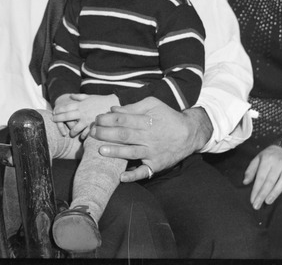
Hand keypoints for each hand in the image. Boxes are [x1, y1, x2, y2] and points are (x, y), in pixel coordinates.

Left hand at [52, 93, 116, 136]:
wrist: (113, 104)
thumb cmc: (101, 100)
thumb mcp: (89, 96)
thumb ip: (79, 97)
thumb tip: (70, 96)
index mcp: (81, 105)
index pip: (66, 107)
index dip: (59, 110)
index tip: (53, 112)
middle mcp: (82, 112)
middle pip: (67, 116)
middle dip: (59, 119)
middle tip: (53, 121)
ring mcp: (87, 120)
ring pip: (75, 127)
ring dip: (71, 131)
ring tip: (70, 134)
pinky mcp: (93, 126)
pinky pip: (85, 133)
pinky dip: (83, 136)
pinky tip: (81, 137)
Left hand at [91, 97, 208, 181]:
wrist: (189, 133)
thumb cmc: (168, 116)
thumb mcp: (153, 105)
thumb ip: (132, 107)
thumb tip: (112, 109)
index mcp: (147, 120)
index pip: (123, 119)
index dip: (108, 119)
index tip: (97, 119)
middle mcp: (149, 137)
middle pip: (124, 135)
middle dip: (106, 134)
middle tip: (92, 133)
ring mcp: (152, 152)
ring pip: (131, 152)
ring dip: (115, 152)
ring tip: (100, 150)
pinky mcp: (156, 165)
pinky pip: (144, 172)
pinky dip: (133, 175)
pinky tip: (121, 177)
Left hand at [243, 145, 281, 209]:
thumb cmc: (269, 155)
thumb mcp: (258, 158)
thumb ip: (251, 170)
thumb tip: (245, 182)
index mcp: (266, 160)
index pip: (260, 178)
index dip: (256, 190)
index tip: (252, 201)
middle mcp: (277, 162)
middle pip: (269, 181)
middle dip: (262, 194)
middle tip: (257, 206)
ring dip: (275, 191)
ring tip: (268, 201)